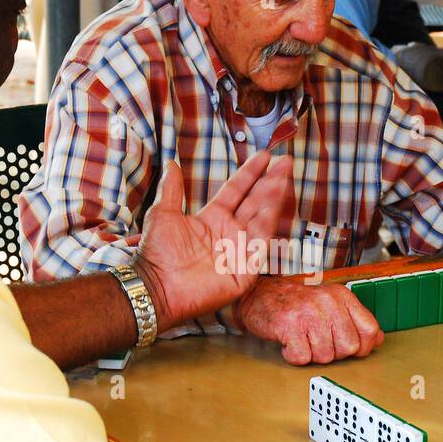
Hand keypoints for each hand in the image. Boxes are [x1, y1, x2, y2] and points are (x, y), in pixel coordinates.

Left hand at [134, 153, 294, 330]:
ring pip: (261, 218)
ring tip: (283, 176)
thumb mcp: (162, 214)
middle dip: (270, 182)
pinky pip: (259, 242)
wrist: (157, 286)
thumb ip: (172, 190)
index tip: (264, 156)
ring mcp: (239, 249)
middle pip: (255, 202)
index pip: (236, 190)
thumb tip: (171, 163)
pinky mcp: (246, 269)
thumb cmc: (156, 254)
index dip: (250, 173)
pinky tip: (274, 203)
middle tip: (285, 161)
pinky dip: (268, 222)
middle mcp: (229, 232)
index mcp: (212, 218)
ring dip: (273, 197)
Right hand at [235, 276, 383, 364]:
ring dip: (311, 354)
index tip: (348, 348)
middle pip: (349, 348)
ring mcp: (309, 313)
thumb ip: (355, 321)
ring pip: (325, 356)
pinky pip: (302, 358)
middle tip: (317, 342)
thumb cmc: (296, 304)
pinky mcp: (290, 326)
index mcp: (342, 297)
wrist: (258, 295)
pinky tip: (289, 343)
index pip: (370, 330)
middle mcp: (328, 302)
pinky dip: (293, 356)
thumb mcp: (330, 305)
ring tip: (301, 340)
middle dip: (334, 353)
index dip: (362, 347)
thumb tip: (377, 339)